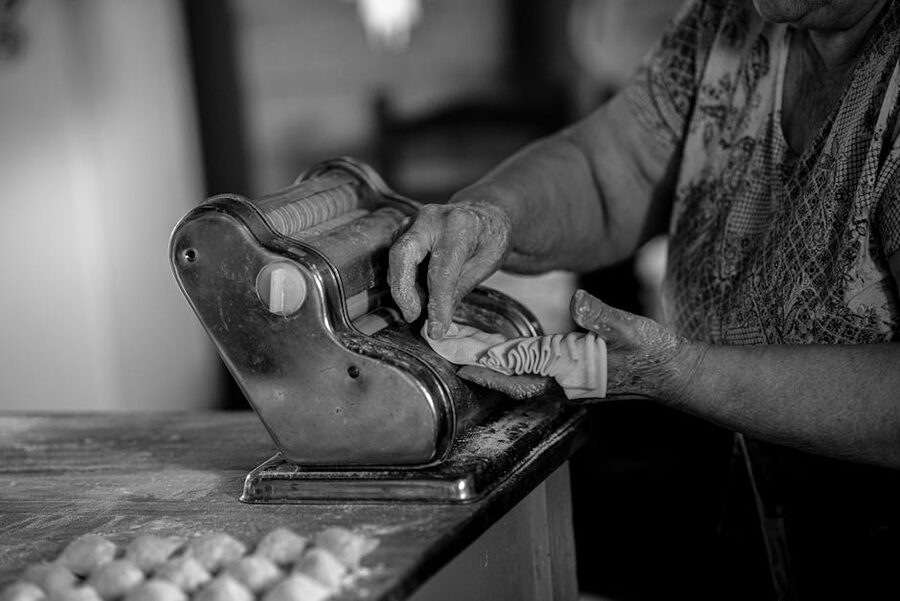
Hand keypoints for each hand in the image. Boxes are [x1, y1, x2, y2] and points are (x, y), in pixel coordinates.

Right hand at [388, 200, 510, 338]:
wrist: (486, 215)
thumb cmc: (489, 241)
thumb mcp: (484, 267)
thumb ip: (458, 292)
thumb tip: (438, 326)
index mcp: (459, 225)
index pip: (442, 271)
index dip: (437, 304)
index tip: (436, 330)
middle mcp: (431, 217)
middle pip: (402, 255)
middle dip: (403, 291)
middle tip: (413, 316)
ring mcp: (414, 219)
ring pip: (395, 257)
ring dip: (403, 287)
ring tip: (421, 306)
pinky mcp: (404, 228)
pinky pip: (395, 256)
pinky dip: (402, 277)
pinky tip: (417, 291)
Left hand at [459, 290, 703, 401]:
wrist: (674, 372)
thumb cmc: (654, 352)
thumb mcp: (631, 328)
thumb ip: (603, 317)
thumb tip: (578, 302)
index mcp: (573, 375)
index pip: (522, 375)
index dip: (491, 370)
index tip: (463, 365)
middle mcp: (566, 385)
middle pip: (514, 379)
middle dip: (485, 369)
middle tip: (454, 354)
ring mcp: (571, 384)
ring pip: (524, 378)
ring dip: (498, 367)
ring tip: (472, 351)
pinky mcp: (576, 378)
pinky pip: (538, 374)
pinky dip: (517, 364)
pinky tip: (508, 351)